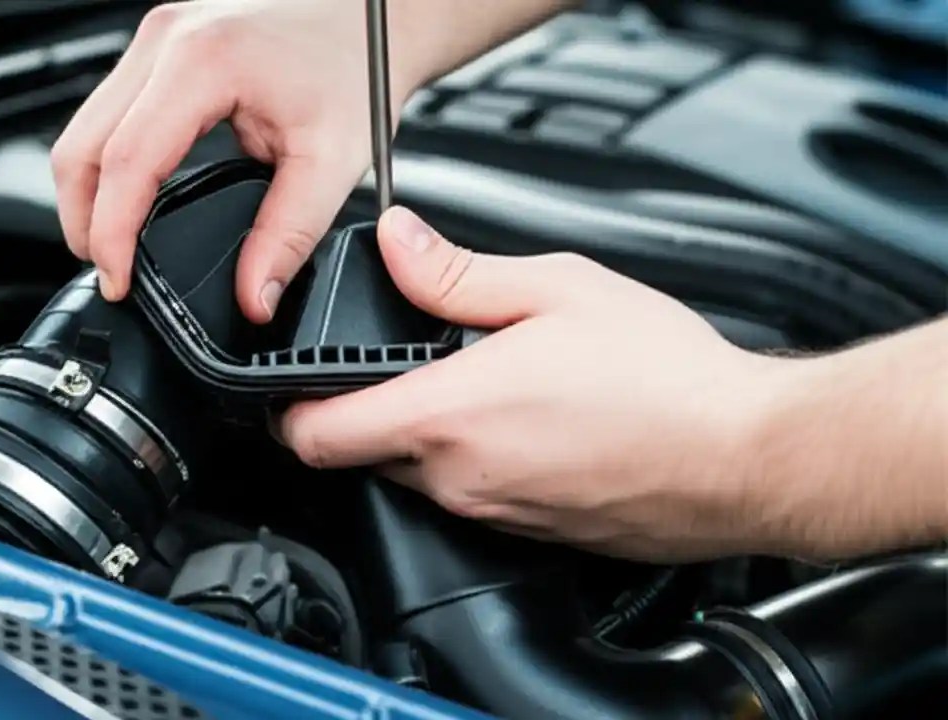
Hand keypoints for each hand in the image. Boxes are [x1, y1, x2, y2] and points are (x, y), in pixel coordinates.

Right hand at [51, 0, 415, 322]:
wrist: (373, 18)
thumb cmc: (357, 66)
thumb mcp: (332, 162)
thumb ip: (289, 237)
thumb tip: (253, 296)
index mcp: (204, 61)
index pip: (126, 162)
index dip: (112, 233)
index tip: (119, 281)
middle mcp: (167, 40)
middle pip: (83, 144)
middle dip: (84, 221)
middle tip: (112, 274)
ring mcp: (157, 38)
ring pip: (84, 126)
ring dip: (89, 193)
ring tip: (116, 246)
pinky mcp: (160, 46)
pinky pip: (106, 112)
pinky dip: (107, 164)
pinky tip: (128, 199)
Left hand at [278, 207, 794, 561]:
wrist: (747, 456)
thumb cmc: (667, 378)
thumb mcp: (556, 289)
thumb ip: (457, 272)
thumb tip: (398, 244)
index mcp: (449, 415)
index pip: (314, 436)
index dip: (288, 408)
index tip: (295, 381)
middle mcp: (460, 479)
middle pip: (360, 455)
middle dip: (364, 410)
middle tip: (405, 363)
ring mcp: (494, 515)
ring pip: (417, 477)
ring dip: (425, 434)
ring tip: (480, 385)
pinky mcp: (529, 534)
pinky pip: (471, 499)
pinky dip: (474, 463)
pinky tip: (526, 424)